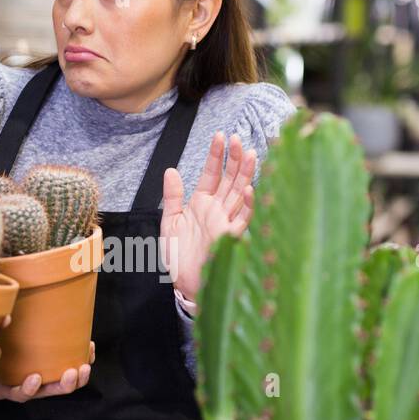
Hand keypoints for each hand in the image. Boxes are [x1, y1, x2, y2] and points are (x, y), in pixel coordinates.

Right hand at [0, 341, 95, 402]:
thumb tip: (1, 331)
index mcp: (8, 387)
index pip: (20, 394)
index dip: (28, 389)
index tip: (35, 377)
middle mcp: (28, 386)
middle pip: (49, 392)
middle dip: (63, 386)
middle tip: (72, 372)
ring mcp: (42, 379)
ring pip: (63, 384)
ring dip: (77, 378)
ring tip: (85, 365)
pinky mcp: (52, 368)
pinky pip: (70, 369)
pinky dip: (81, 359)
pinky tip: (89, 346)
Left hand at [160, 132, 256, 302]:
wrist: (183, 283)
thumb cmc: (178, 256)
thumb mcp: (169, 222)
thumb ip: (172, 196)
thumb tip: (170, 170)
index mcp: (201, 204)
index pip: (211, 174)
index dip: (216, 155)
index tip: (220, 136)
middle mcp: (216, 210)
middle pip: (229, 179)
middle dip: (234, 159)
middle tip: (238, 138)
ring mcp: (225, 222)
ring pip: (238, 194)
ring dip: (245, 174)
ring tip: (250, 154)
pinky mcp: (230, 238)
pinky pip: (241, 219)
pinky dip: (245, 205)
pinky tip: (247, 190)